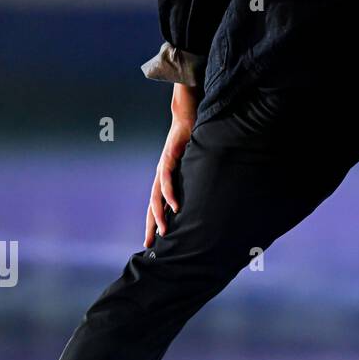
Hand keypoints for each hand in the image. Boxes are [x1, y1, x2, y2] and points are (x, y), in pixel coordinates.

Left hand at [144, 83, 198, 247]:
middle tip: (150, 245)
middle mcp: (161, 175)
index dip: (155, 222)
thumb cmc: (192, 138)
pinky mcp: (168, 158)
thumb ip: (197, 180)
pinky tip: (174, 208)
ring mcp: (163, 167)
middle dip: (150, 226)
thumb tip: (208, 196)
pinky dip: (170, 195)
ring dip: (159, 215)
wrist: (186, 114)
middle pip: (152, 206)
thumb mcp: (195, 165)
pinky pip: (167, 180)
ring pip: (156, 197)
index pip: (158, 204)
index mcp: (167, 179)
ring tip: (162, 231)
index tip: (154, 241)